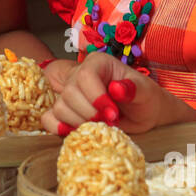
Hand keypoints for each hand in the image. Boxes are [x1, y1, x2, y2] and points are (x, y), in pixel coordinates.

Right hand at [39, 52, 195, 135]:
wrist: (143, 113)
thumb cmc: (145, 99)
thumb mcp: (146, 92)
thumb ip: (134, 89)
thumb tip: (116, 88)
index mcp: (98, 63)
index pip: (85, 76)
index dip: (96, 97)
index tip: (113, 114)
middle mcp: (79, 75)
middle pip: (70, 93)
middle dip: (90, 114)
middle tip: (110, 123)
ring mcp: (69, 93)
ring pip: (60, 107)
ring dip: (80, 123)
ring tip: (100, 127)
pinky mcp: (65, 111)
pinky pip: (49, 119)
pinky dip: (58, 128)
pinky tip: (76, 132)